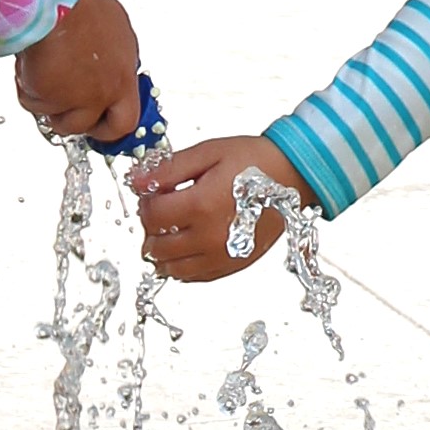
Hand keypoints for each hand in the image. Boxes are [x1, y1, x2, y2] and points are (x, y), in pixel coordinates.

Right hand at [14, 0, 141, 139]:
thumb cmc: (82, 4)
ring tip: (39, 69)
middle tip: (57, 106)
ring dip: (45, 100)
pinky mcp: (49, 97)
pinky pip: (32, 101)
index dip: (107, 125)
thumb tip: (104, 68)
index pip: (125, 119)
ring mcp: (76, 99)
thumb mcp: (114, 33)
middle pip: (87, 127)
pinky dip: (26, 85)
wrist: (58, 1)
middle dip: (70, 122)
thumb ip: (112, 60)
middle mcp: (103, 92)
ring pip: (54, 117)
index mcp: (123, 76)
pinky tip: (29, 61)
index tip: (96, 124)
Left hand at [135, 137, 306, 284]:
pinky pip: (193, 277)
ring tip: (174, 226)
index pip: (151, 215)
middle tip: (164, 208)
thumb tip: (135, 181)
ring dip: (163, 249)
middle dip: (152, 226)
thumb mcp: (208, 153)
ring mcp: (222, 256)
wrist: (293, 176)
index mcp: (202, 205)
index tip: (154, 191)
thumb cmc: (253, 160)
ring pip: (170, 268)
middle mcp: (210, 237)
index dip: (146, 202)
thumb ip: (168, 169)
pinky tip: (188, 243)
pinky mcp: (232, 266)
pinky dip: (182, 264)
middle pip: (156, 246)